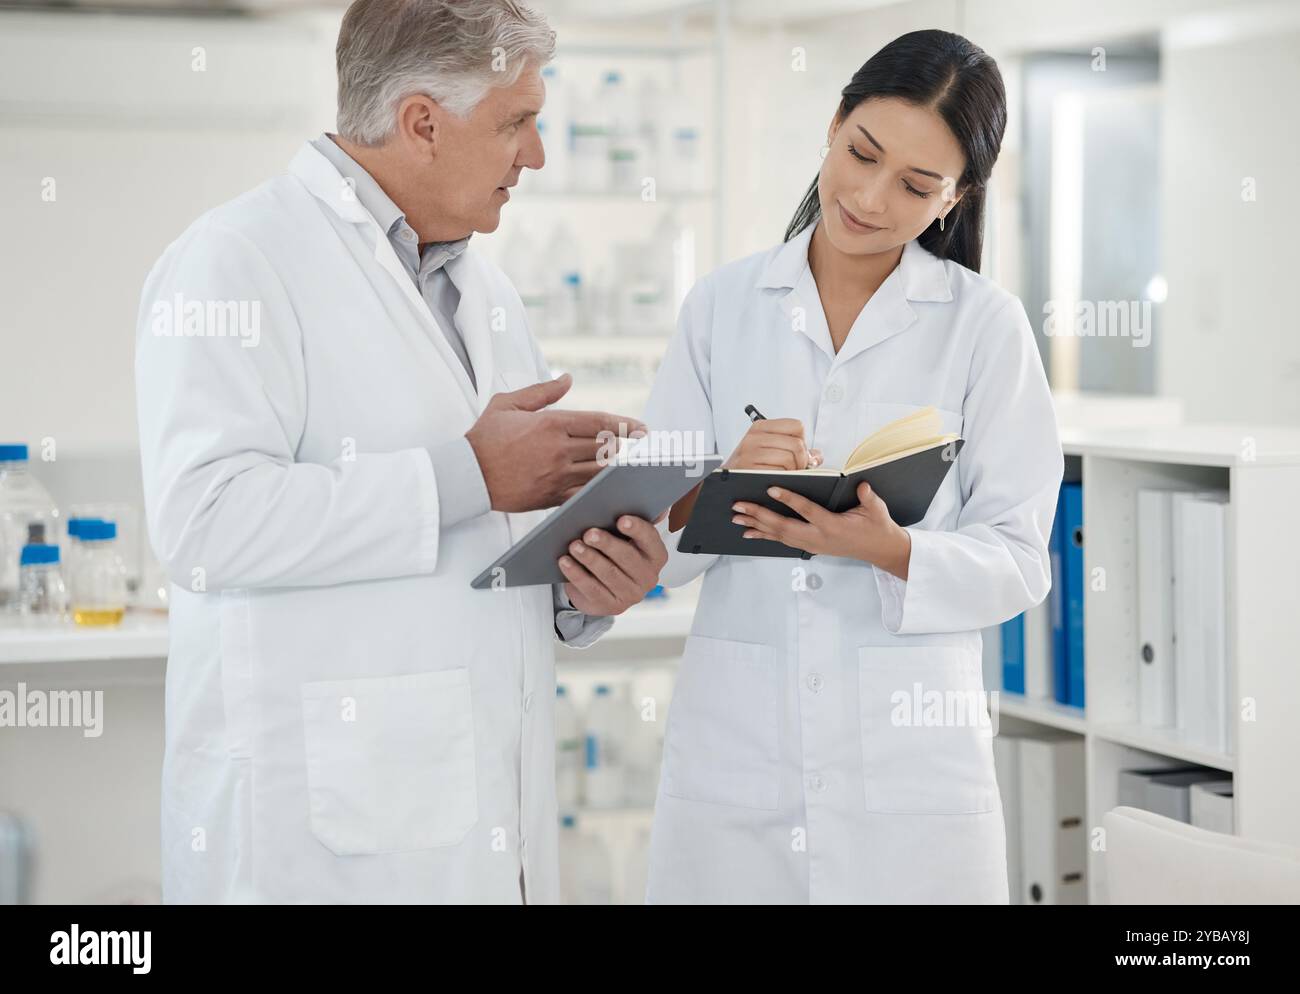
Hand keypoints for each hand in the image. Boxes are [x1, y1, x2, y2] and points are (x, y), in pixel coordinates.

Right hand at [466, 372, 644, 512]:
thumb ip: (542, 391)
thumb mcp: (508, 403)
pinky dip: (601, 491)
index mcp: (550, 424)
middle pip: (605, 447)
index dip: (625, 424)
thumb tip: (568, 379)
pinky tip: (613, 489)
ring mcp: (556, 476)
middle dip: (627, 446)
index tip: (642, 428)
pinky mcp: (551, 498)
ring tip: (634, 466)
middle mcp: (557, 450)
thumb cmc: (485, 437)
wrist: (466, 475)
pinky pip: (584, 495)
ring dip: (618, 469)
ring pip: (599, 472)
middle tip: (644, 447)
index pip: (599, 422)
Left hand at [558, 515, 668, 616]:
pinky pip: (592, 589)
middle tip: (589, 533)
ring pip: (609, 574)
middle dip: (607, 544)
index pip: (650, 539)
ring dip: (589, 558)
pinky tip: (565, 562)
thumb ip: (629, 519)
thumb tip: (635, 499)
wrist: (601, 582)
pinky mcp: (611, 607)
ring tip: (574, 545)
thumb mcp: (622, 535)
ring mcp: (631, 595)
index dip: (637, 529)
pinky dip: (577, 574)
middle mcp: (648, 577)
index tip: (621, 519)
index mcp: (655, 555)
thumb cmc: (612, 551)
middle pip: (628, 558)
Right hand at [722, 417, 822, 470]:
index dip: (803, 441)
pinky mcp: (750, 468)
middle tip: (797, 468)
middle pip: (797, 443)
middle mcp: (754, 436)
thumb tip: (817, 456)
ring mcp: (750, 452)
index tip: (798, 452)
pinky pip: (779, 472)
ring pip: (790, 458)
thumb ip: (794, 449)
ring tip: (786, 474)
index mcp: (760, 426)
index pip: (797, 425)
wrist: (725, 481)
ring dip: (794, 471)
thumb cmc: (750, 466)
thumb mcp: (769, 450)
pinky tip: (778, 480)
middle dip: (802, 460)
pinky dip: (784, 478)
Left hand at [730, 481, 911, 578]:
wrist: (880, 550)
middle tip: (739, 506)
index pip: (807, 511)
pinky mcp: (810, 546)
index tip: (771, 489)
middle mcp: (818, 537)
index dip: (789, 500)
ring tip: (737, 517)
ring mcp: (812, 544)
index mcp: (833, 526)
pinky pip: (783, 541)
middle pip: (783, 527)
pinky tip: (749, 532)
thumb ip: (868, 498)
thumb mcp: (877, 510)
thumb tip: (862, 485)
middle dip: (759, 515)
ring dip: (756, 526)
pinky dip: (764, 535)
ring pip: (779, 535)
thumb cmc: (877, 527)